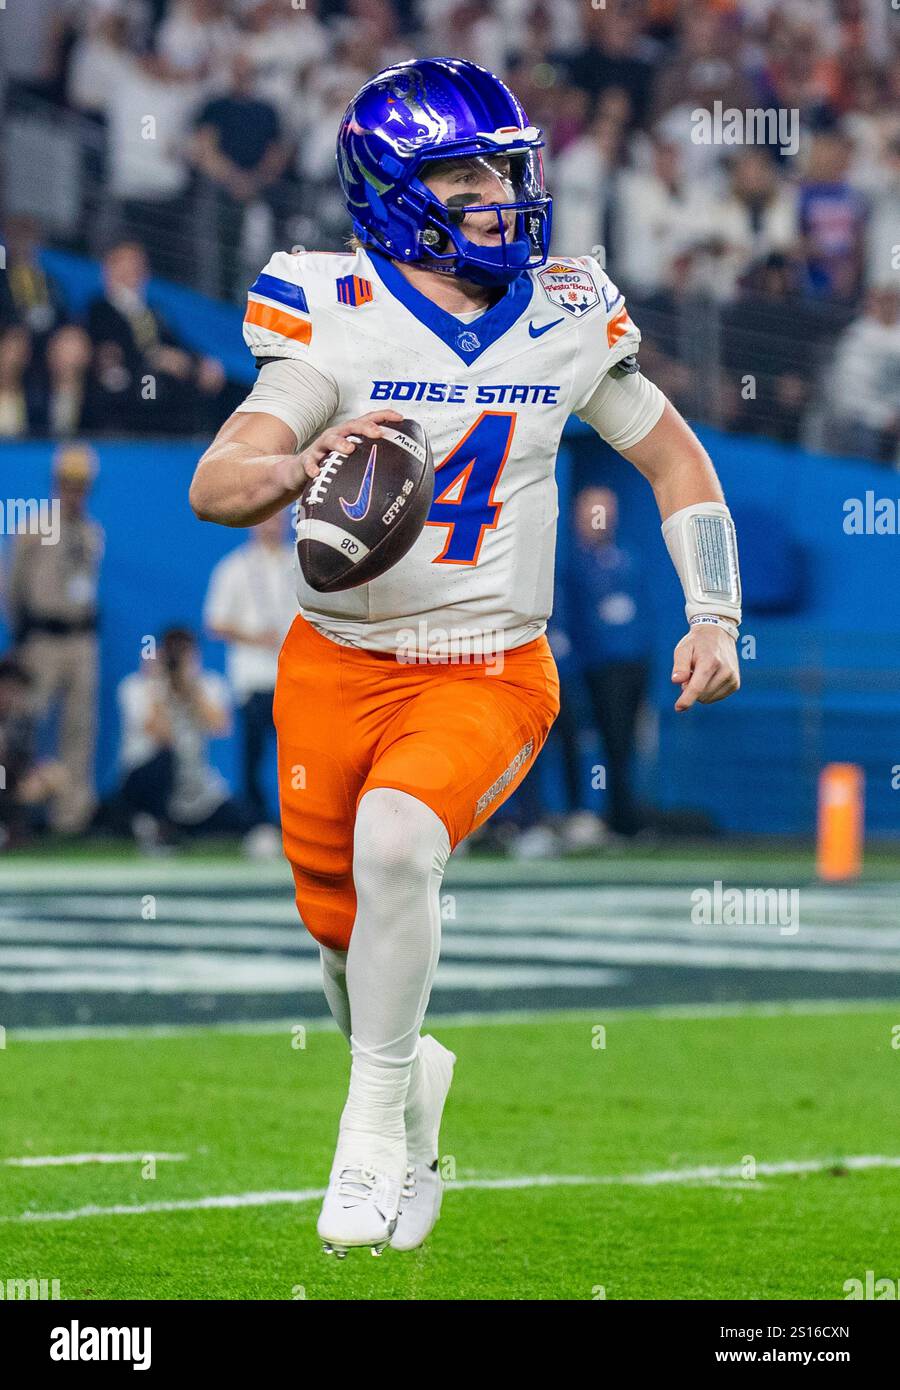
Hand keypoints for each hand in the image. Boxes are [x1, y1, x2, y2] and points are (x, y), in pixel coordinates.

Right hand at [279, 409, 405, 494]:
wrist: (299, 473)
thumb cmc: (332, 466)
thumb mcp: (352, 461)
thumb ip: (371, 462)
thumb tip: (401, 477)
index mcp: (350, 435)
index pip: (368, 420)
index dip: (384, 416)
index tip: (400, 418)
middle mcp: (337, 436)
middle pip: (352, 426)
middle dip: (366, 427)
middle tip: (378, 433)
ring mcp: (321, 447)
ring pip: (330, 440)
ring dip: (340, 443)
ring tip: (349, 449)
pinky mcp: (307, 460)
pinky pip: (309, 463)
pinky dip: (312, 467)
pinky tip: (317, 473)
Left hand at [671, 623, 739, 711]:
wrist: (718, 633)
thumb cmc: (697, 643)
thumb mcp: (683, 649)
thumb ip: (679, 665)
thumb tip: (677, 681)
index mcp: (710, 662)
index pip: (697, 687)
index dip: (686, 699)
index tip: (679, 708)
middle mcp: (724, 671)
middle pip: (701, 695)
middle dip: (690, 689)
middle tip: (690, 672)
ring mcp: (732, 678)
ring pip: (708, 698)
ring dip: (700, 691)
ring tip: (701, 672)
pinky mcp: (735, 683)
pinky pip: (715, 697)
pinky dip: (708, 691)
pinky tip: (709, 676)